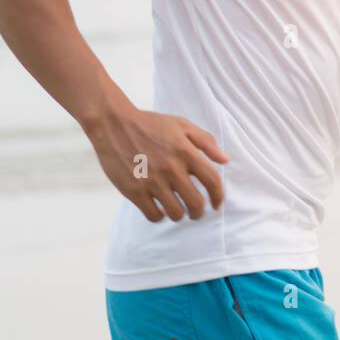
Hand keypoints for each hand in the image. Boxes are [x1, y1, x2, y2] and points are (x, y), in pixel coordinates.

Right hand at [84, 104, 229, 222]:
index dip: (218, 197)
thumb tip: (225, 160)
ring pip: (176, 213)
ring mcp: (152, 181)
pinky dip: (159, 216)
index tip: (216, 204)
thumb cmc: (150, 124)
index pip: (212, 181)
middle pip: (196, 203)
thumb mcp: (181, 124)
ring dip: (179, 215)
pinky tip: (159, 208)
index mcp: (186, 152)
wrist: (113, 124)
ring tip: (177, 210)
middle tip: (195, 211)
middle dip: (198, 212)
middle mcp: (172, 169)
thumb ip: (206, 141)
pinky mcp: (134, 191)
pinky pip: (154, 215)